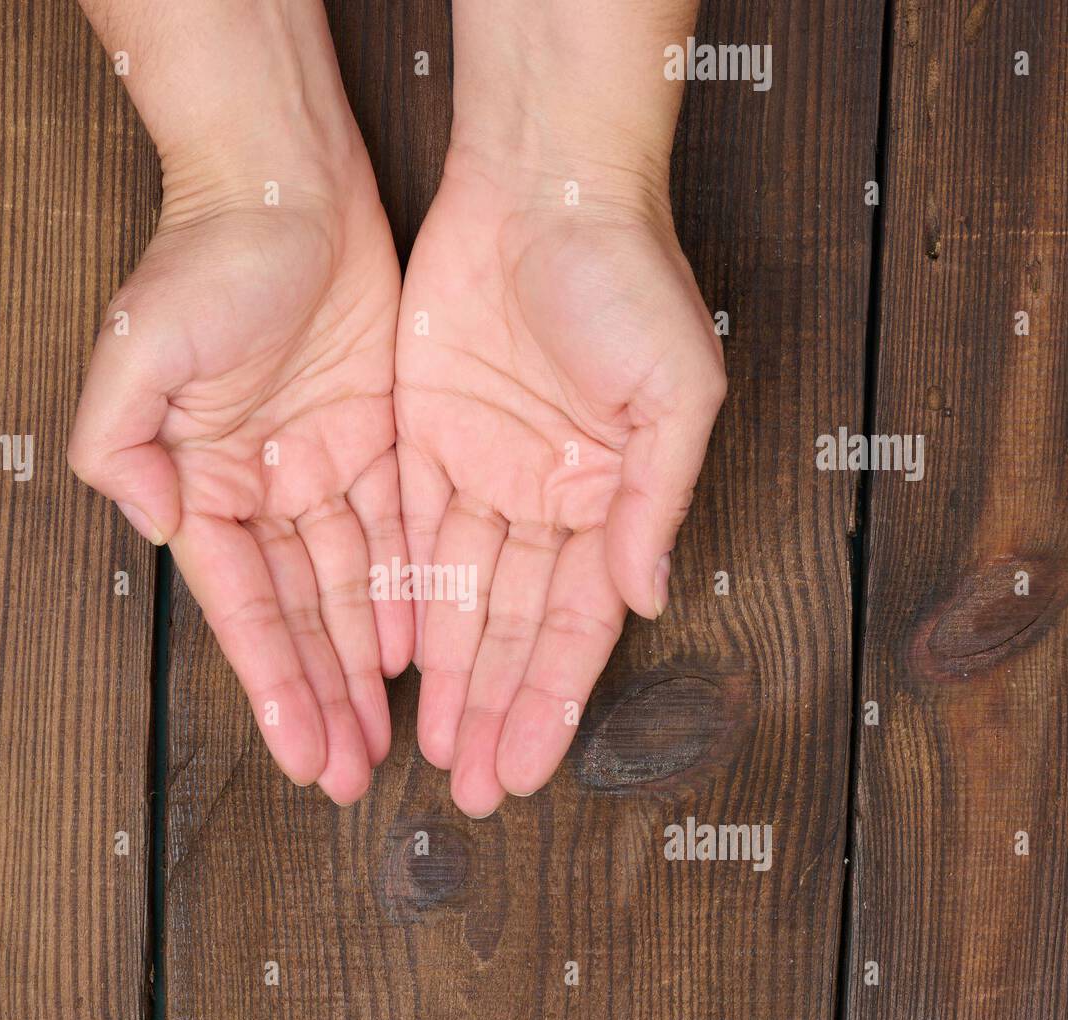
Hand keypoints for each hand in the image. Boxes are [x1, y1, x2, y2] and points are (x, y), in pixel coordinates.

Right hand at [69, 159, 411, 804]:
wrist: (284, 185)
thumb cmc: (203, 260)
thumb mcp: (137, 352)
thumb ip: (120, 448)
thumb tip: (158, 531)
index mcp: (205, 485)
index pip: (248, 610)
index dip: (276, 687)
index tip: (300, 757)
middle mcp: (264, 492)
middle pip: (301, 619)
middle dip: (324, 700)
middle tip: (351, 776)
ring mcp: (323, 470)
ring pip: (352, 590)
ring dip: (365, 666)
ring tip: (385, 739)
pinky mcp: (378, 442)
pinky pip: (396, 534)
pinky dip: (405, 594)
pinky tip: (415, 653)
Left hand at [395, 156, 724, 817]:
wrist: (546, 184)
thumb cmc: (626, 277)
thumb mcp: (673, 396)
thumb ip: (654, 505)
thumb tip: (646, 599)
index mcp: (607, 498)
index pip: (574, 626)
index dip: (550, 700)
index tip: (529, 767)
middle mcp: (544, 499)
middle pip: (512, 629)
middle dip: (494, 710)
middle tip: (474, 787)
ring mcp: (482, 473)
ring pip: (457, 598)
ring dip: (447, 676)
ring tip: (432, 749)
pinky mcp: (423, 439)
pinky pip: (409, 537)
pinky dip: (402, 600)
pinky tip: (394, 661)